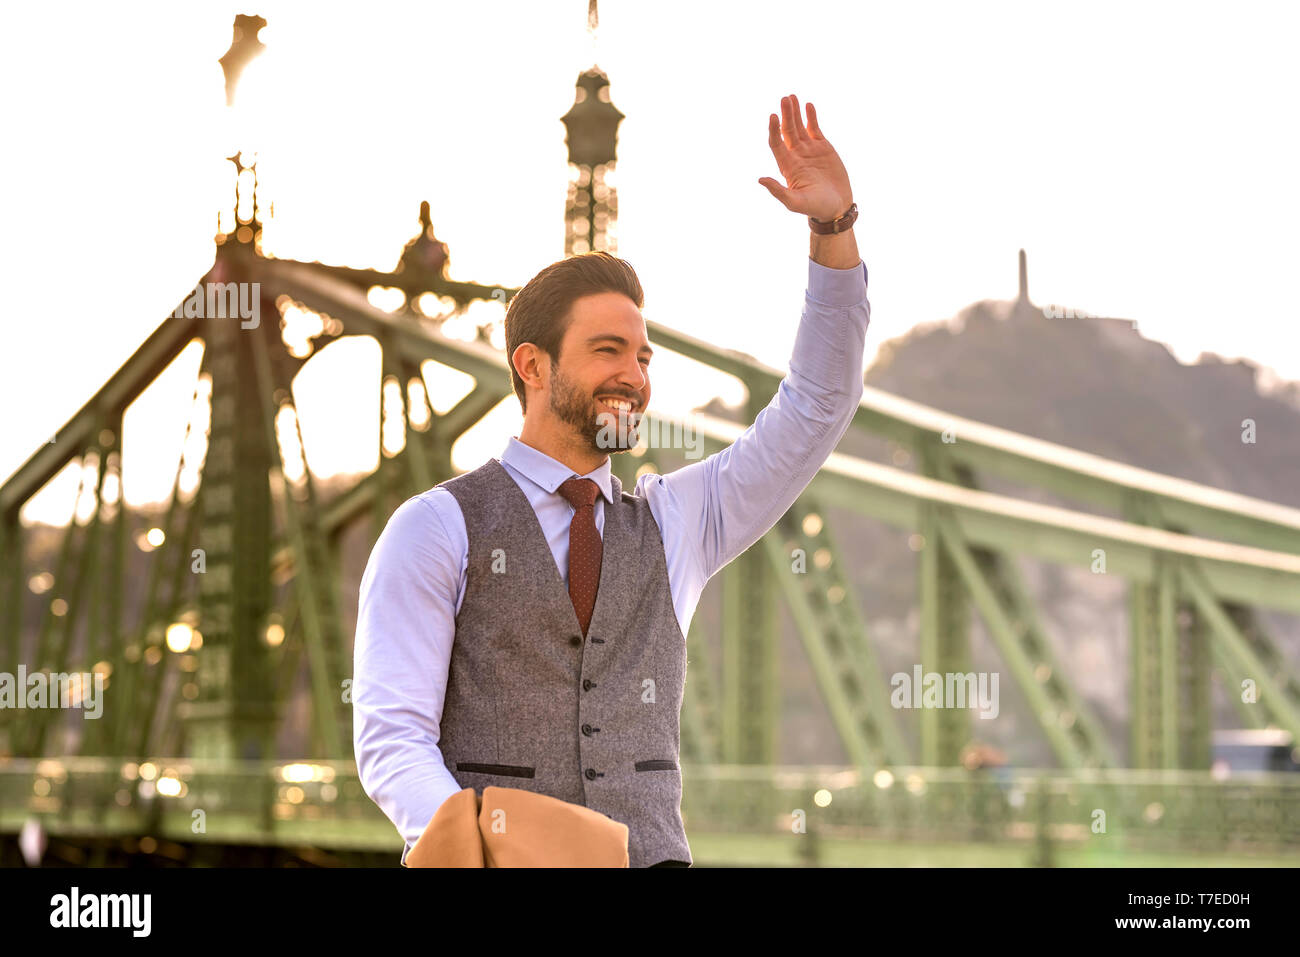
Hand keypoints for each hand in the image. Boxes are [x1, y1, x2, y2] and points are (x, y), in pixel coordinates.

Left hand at [758, 94, 853, 222]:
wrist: (836, 207)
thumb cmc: (816, 208)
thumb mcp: (796, 202)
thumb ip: (779, 191)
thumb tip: (760, 180)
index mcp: (787, 166)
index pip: (776, 143)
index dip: (774, 130)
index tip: (773, 116)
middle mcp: (796, 155)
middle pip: (787, 131)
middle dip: (785, 115)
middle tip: (785, 99)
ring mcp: (809, 150)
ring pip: (799, 126)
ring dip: (795, 112)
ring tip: (791, 97)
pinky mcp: (823, 148)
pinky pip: (815, 128)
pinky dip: (811, 117)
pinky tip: (808, 105)